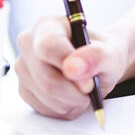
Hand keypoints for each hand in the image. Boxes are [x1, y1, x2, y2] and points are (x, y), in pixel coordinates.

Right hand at [14, 15, 128, 119]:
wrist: (97, 66)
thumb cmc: (102, 55)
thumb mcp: (111, 53)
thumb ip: (96, 56)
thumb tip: (73, 67)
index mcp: (48, 25)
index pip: (48, 46)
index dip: (69, 67)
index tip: (88, 81)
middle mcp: (29, 43)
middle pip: (45, 77)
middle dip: (74, 91)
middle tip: (90, 89)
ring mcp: (23, 67)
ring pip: (45, 95)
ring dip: (71, 102)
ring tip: (83, 93)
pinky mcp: (23, 88)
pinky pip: (42, 108)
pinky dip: (62, 109)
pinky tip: (72, 99)